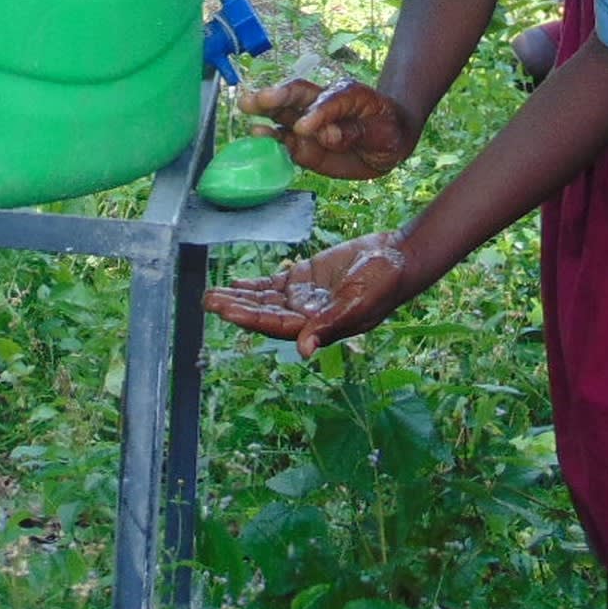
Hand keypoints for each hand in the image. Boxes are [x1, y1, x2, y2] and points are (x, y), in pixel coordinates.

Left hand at [204, 232, 415, 356]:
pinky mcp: (306, 279)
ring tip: (212, 293)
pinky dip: (255, 285)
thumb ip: (330, 324)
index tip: (226, 311)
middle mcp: (306, 315)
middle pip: (264, 315)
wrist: (398, 258)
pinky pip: (275, 285)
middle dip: (237, 308)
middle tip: (209, 301)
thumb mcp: (358, 303)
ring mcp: (304, 297)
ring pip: (265, 301)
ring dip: (240, 297)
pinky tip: (236, 282)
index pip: (276, 326)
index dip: (250, 319)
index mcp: (318, 326)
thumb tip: (303, 350)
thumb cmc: (384, 283)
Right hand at [236, 79, 417, 180]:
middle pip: (294, 96)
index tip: (303, 128)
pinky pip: (286, 144)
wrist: (386, 143)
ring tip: (248, 115)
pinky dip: (272, 143)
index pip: (326, 100)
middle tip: (254, 100)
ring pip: (283, 115)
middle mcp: (320, 105)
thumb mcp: (381, 131)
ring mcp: (309, 125)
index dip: (316, 114)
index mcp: (343, 94)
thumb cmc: (386, 128)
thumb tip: (326, 136)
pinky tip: (258, 139)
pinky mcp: (303, 146)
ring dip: (265, 114)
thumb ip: (354, 132)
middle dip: (273, 97)